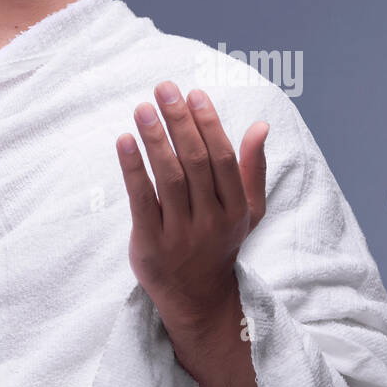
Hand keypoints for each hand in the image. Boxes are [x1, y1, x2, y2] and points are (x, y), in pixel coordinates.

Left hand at [115, 81, 268, 329]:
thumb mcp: (247, 210)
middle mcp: (210, 222)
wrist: (197, 297)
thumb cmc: (220, 242)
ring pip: (169, 179)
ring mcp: (180, 235)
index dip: (208, 124)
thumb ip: (252, 168)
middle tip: (164, 89)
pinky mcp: (150, 244)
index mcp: (235, 209)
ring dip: (155, 140)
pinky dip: (133, 169)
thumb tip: (261, 125)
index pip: (222, 159)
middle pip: (196, 163)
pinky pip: (141, 201)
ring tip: (143, 108)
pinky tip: (125, 141)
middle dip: (180, 123)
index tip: (193, 93)